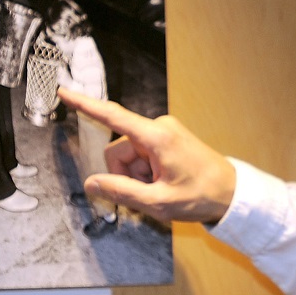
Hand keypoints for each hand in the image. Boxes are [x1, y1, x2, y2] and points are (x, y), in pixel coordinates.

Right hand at [57, 89, 235, 224]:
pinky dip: (144, 174)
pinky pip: (140, 156)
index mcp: (156, 137)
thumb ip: (121, 192)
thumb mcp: (158, 202)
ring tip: (160, 190)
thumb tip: (91, 183)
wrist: (232, 193)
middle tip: (148, 194)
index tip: (64, 91)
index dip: (85, 105)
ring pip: (128, 157)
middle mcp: (158, 127)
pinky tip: (162, 184)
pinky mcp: (166, 139)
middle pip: (117, 151)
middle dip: (125, 175)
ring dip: (136, 177)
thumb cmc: (200, 196)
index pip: (113, 117)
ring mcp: (163, 132)